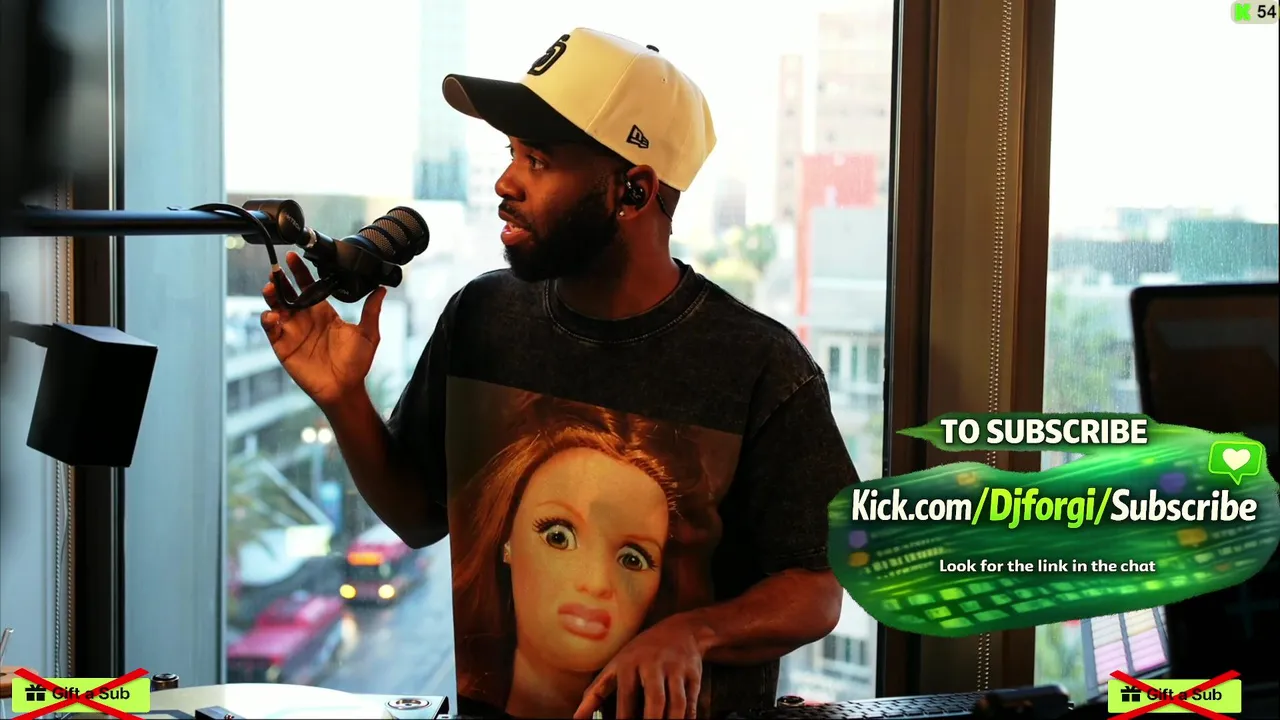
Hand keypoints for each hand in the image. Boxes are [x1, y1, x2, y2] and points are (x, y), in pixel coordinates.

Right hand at [260, 251, 385, 408]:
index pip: (309, 287)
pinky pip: (272, 330)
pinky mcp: (284, 346)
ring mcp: (293, 332)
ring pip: (277, 308)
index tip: (295, 258)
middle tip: (277, 269)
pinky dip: (269, 321)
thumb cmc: (356, 364)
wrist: (345, 388)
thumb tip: (382, 288)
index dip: (300, 272)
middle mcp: (306, 319)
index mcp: (324, 313)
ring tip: (271, 287)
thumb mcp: (368, 334)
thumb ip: (371, 310)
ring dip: (272, 297)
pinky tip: (273, 316)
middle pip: (289, 294)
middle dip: (281, 280)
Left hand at [574, 616, 704, 719]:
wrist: (681, 630)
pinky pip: (691, 702)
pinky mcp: (694, 673)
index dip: (625, 719)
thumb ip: (595, 692)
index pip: (626, 697)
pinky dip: (688, 717)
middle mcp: (653, 664)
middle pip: (655, 700)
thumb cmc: (640, 653)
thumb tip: (576, 718)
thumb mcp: (616, 665)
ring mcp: (675, 668)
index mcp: (629, 663)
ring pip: (677, 703)